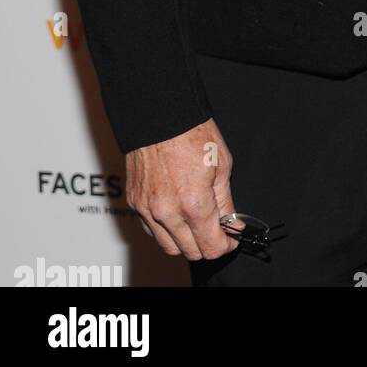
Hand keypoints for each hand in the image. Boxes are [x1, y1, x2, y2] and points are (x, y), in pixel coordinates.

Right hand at [125, 117, 239, 259]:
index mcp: (193, 203)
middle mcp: (167, 212)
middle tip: (216, 229)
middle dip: (206, 245)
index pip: (211, 247)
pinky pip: (151, 230)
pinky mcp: (134, 203)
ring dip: (184, 240)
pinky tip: (176, 211)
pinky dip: (165, 228)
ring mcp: (147, 210)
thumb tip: (231, 224)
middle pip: (189, 252)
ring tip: (196, 220)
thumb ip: (225, 201)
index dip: (226, 245)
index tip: (231, 239)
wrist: (160, 114)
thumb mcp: (222, 165)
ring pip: (168, 246)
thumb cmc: (192, 133)